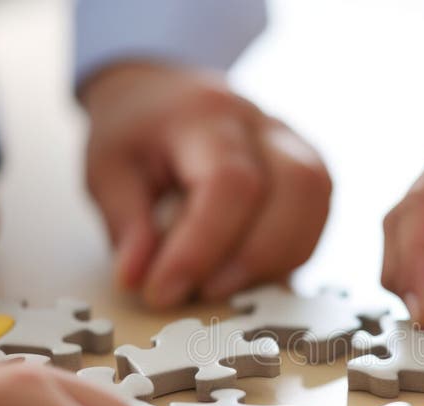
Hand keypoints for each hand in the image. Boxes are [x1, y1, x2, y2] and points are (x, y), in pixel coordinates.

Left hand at [81, 63, 331, 307]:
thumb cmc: (137, 133)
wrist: (164, 96)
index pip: (230, 182)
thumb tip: (138, 278)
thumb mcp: (106, 170)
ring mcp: (296, 146)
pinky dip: (286, 257)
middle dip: (252, 257)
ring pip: (316, 203)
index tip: (163, 290)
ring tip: (223, 285)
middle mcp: (265, 125)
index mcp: (208, 114)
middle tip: (200, 292)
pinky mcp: (309, 176)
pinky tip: (244, 273)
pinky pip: (316, 220)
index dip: (203, 246)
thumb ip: (126, 223)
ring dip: (276, 260)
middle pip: (296, 187)